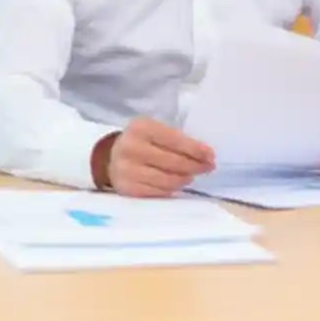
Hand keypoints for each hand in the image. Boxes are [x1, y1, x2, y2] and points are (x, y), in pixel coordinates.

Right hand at [92, 117, 215, 196]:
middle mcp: (131, 148)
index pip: (175, 140)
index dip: (196, 149)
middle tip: (207, 167)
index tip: (211, 155)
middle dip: (195, 166)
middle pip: (173, 162)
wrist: (108, 156)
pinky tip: (177, 184)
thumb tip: (205, 155)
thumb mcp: (154, 131)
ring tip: (191, 176)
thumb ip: (176, 139)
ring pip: (167, 180)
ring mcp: (127, 170)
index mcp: (141, 128)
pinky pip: (157, 192)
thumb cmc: (140, 141)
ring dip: (184, 179)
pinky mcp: (127, 188)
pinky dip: (171, 189)